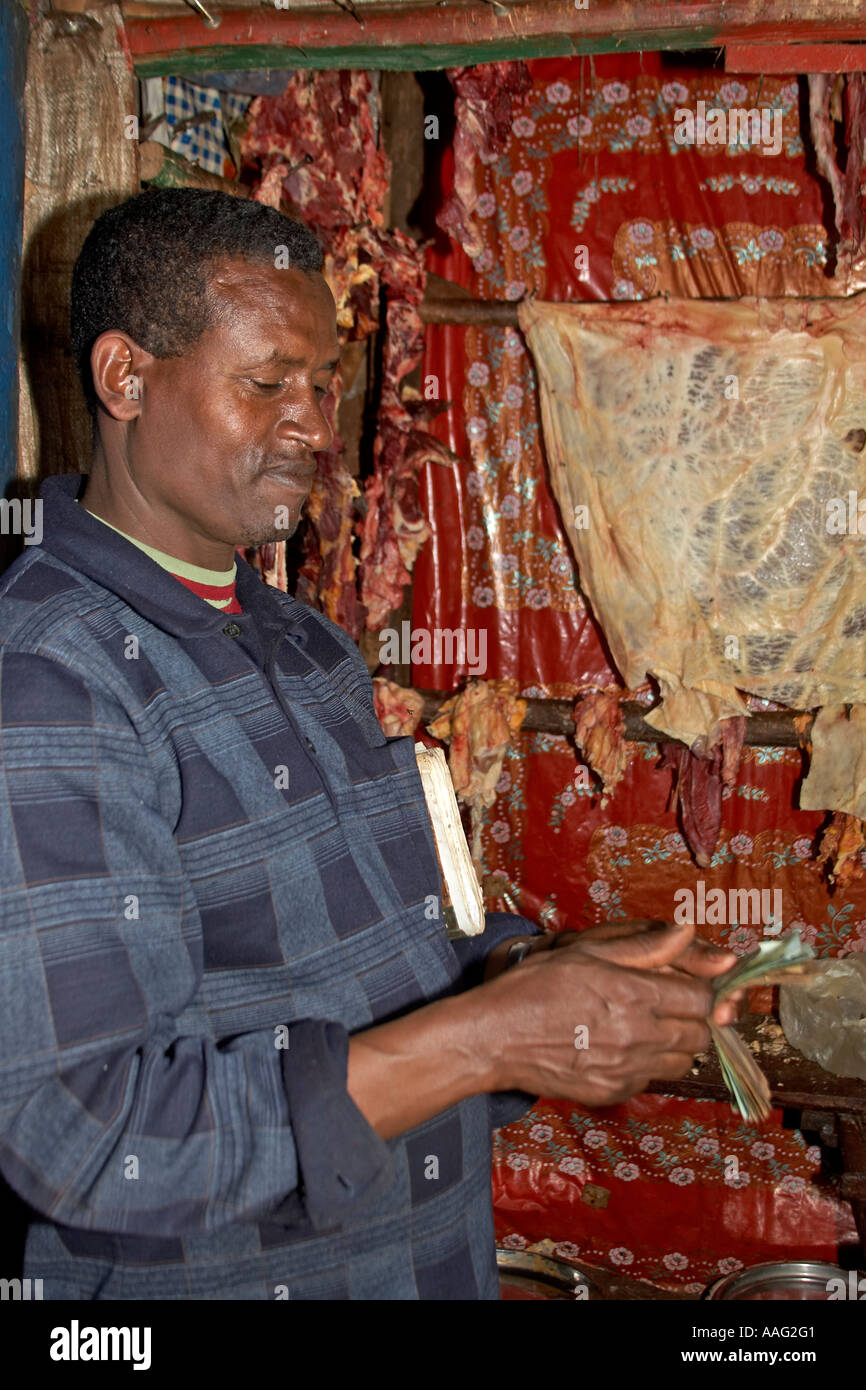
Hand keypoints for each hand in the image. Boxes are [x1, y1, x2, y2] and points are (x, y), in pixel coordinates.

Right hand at [479, 921, 721, 1105]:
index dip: (697, 991)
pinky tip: (617, 1049)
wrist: (494, 1037)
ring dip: (672, 1046)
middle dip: (690, 1020)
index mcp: (635, 995)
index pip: (702, 1000)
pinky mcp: (613, 1092)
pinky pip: (650, 1081)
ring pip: (681, 1063)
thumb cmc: (535, 987)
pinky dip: (644, 1067)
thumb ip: (644, 947)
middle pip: (699, 1036)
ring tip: (642, 1029)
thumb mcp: (586, 952)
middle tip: (665, 1008)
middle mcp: (638, 1036)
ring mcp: (626, 1069)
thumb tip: (689, 931)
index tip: (681, 987)